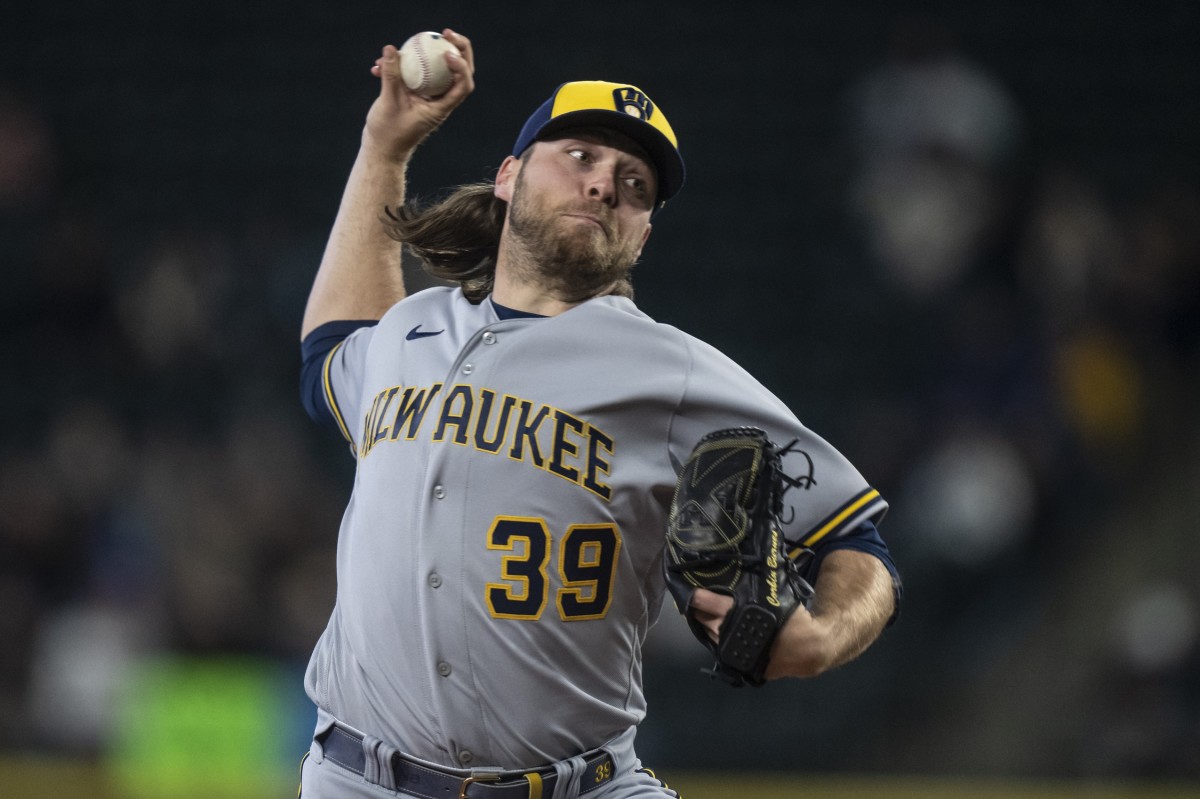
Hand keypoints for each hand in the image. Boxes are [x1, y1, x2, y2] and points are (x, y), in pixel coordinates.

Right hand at [364, 29, 475, 159]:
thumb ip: (392, 76)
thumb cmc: (389, 134)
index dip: (461, 67)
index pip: (462, 86)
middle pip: (457, 72)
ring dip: (428, 52)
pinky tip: (380, 63)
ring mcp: (427, 96)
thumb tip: (391, 49)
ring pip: (435, 69)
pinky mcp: (413, 93)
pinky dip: (400, 65)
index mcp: (441, 108)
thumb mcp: (389, 103)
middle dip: (456, 50)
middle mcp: (438, 101)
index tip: (448, 53)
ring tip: (419, 37)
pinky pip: (413, 74)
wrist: (381, 149)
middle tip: (446, 33)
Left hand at [689, 587, 833, 680]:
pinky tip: (718, 632)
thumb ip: (760, 583)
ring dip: (706, 625)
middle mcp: (732, 633)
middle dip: (697, 610)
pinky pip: (722, 649)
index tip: (688, 590)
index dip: (696, 596)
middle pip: (704, 620)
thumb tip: (753, 565)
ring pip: (711, 636)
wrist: (809, 648)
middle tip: (694, 602)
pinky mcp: (739, 664)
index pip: (707, 602)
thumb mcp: (775, 595)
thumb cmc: (794, 618)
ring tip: (703, 615)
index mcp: (739, 613)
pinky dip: (718, 639)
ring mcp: (734, 651)